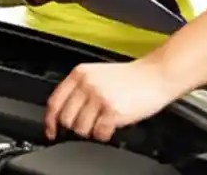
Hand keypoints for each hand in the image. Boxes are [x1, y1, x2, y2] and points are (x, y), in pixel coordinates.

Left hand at [43, 60, 178, 141]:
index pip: (54, 101)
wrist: (156, 75)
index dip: (50, 120)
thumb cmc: (131, 77)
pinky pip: (98, 133)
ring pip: (81, 128)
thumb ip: (80, 88)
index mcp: (80, 73)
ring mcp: (99, 96)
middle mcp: (87, 84)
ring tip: (103, 122)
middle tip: (90, 124)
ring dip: (91, 130)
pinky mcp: (112, 110)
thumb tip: (63, 112)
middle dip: (76, 126)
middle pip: (66, 118)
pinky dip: (104, 134)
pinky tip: (111, 125)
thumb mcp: (98, 74)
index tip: (50, 131)